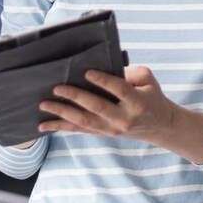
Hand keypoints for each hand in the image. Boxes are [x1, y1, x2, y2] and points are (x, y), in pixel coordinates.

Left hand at [38, 66, 176, 143]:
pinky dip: (60, 127)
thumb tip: (103, 68)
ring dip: (62, 113)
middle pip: (96, 107)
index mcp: (137, 102)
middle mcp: (123, 118)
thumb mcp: (148, 79)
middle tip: (57, 88)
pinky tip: (43, 124)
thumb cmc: (151, 95)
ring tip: (44, 104)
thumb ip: (129, 72)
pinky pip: (79, 130)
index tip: (87, 72)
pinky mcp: (103, 134)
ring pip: (83, 121)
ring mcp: (112, 129)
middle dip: (75, 97)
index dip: (103, 81)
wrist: (159, 125)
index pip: (119, 90)